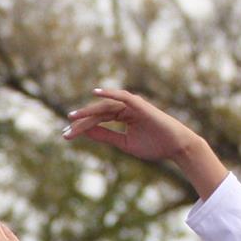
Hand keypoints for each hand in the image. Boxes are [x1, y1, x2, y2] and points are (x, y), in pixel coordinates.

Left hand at [63, 87, 209, 170]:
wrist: (176, 147)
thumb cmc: (154, 145)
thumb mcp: (124, 143)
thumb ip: (106, 136)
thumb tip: (85, 132)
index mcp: (122, 116)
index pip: (97, 120)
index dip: (81, 127)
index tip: (66, 135)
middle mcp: (125, 108)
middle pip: (98, 113)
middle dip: (81, 122)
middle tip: (64, 131)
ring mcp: (132, 105)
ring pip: (105, 106)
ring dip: (89, 111)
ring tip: (72, 117)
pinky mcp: (140, 105)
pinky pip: (123, 97)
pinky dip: (110, 93)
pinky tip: (95, 93)